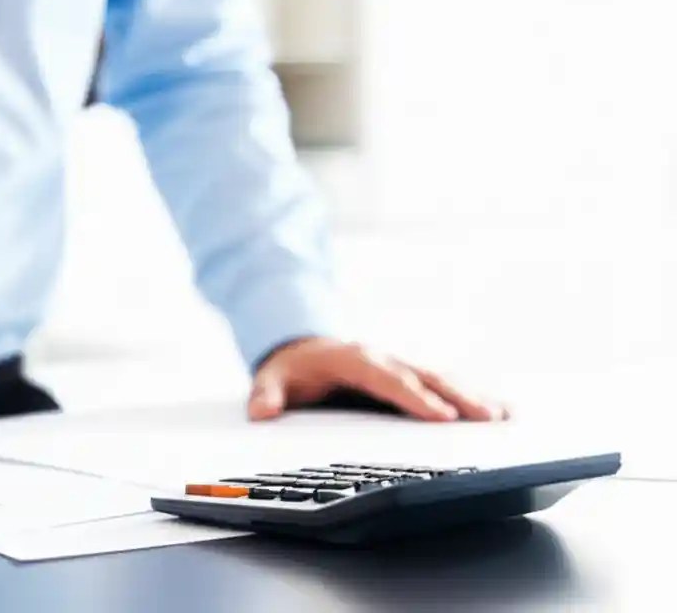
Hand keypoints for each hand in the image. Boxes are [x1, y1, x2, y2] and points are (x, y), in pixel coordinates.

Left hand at [247, 338, 506, 422]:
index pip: (387, 379)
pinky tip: (500, 412)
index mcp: (353, 359)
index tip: (440, 415)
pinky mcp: (409, 377)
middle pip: (424, 377)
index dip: (414, 397)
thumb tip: (261, 411)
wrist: (300, 346)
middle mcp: (382, 359)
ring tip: (503, 417)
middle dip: (456, 397)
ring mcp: (399, 366)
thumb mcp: (271, 378)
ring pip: (441, 379)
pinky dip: (471, 396)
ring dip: (471, 396)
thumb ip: (266, 394)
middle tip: (487, 418)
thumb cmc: (291, 367)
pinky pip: (443, 385)